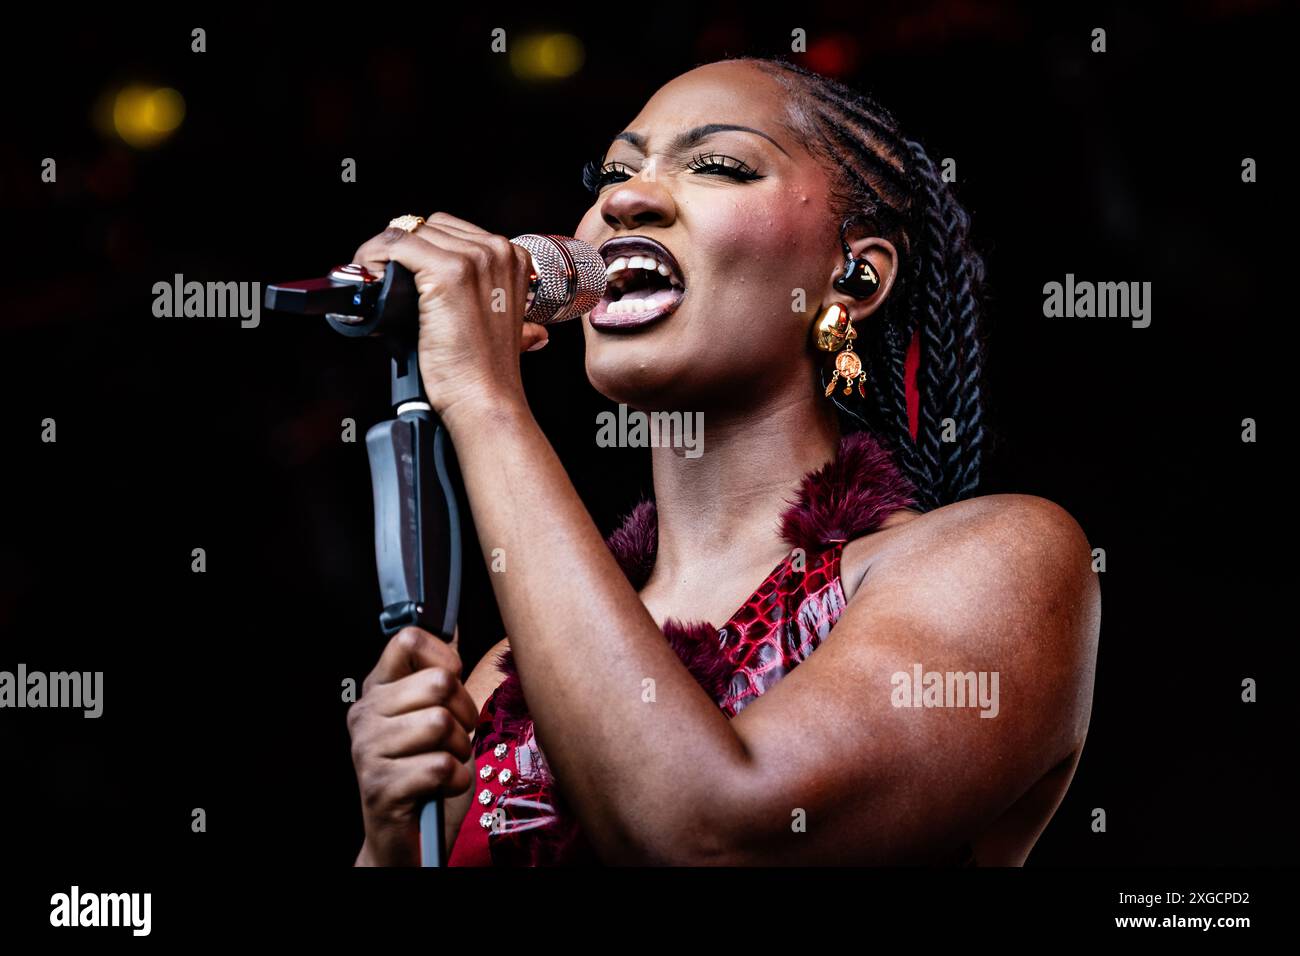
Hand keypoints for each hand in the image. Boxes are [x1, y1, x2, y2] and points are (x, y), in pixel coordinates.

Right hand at [347, 625, 479, 866]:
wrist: (406, 837)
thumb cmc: (426, 773)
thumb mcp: (436, 715)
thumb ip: (438, 674)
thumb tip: (453, 625)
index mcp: (377, 690)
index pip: (408, 639)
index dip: (444, 658)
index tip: (449, 686)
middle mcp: (365, 714)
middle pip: (438, 683)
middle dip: (464, 713)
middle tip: (455, 736)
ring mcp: (367, 750)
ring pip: (442, 723)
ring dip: (460, 750)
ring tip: (445, 762)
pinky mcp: (380, 787)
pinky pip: (441, 766)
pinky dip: (456, 780)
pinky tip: (440, 787)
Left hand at [351, 213, 548, 421]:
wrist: (485, 400)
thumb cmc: (486, 371)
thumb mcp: (504, 327)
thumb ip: (498, 307)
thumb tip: (495, 317)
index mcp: (513, 258)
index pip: (451, 231)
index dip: (420, 250)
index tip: (401, 272)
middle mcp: (497, 251)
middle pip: (429, 227)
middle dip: (403, 251)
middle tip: (383, 280)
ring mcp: (474, 259)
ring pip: (409, 233)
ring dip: (384, 254)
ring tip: (376, 284)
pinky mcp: (450, 273)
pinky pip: (396, 245)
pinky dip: (374, 257)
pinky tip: (371, 279)